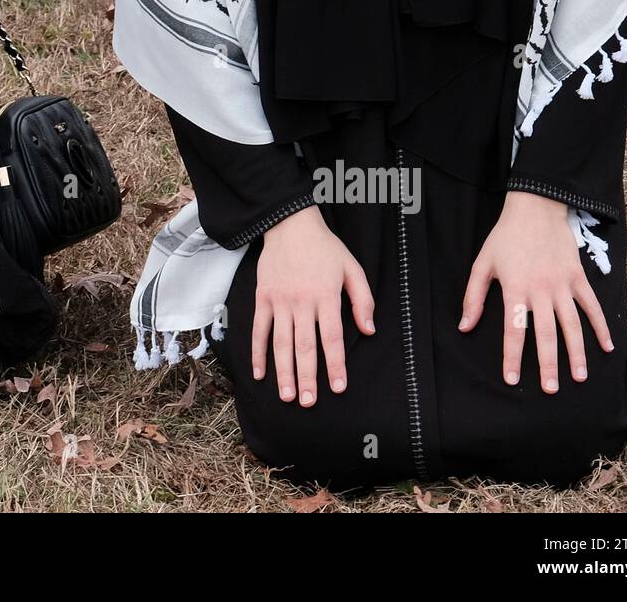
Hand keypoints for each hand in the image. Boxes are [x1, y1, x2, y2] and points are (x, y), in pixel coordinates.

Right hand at [253, 206, 375, 405]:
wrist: (290, 224)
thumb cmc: (325, 248)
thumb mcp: (352, 268)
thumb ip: (363, 300)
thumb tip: (369, 331)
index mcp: (326, 296)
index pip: (332, 337)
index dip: (336, 364)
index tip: (338, 387)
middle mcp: (302, 301)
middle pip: (304, 346)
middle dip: (306, 377)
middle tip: (307, 402)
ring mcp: (280, 300)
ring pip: (281, 342)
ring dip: (283, 371)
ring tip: (286, 396)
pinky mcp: (263, 297)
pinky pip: (259, 328)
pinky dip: (257, 352)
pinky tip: (260, 373)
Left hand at [460, 191, 614, 391]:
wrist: (535, 209)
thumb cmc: (505, 238)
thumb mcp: (482, 264)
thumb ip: (473, 297)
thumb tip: (465, 326)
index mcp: (515, 288)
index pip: (513, 330)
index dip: (512, 356)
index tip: (512, 379)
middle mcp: (541, 290)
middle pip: (546, 334)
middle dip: (548, 364)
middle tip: (551, 389)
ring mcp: (563, 284)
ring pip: (572, 325)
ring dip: (577, 353)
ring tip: (579, 377)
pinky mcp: (579, 278)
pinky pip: (592, 306)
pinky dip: (602, 327)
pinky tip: (608, 347)